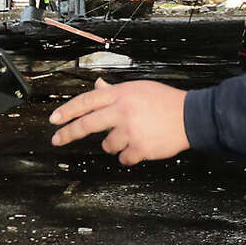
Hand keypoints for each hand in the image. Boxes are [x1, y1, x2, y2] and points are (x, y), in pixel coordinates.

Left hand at [48, 79, 188, 164]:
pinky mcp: (139, 148)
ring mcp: (130, 131)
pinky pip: (124, 157)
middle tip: (57, 139)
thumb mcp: (139, 89)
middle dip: (68, 133)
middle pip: (87, 124)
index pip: (87, 101)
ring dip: (115, 143)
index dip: (68, 111)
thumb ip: (116, 91)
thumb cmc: (165, 101)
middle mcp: (122, 111)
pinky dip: (130, 154)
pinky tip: (141, 146)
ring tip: (133, 135)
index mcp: (121, 94)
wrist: (190, 116)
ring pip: (108, 144)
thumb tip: (98, 87)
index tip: (54, 119)